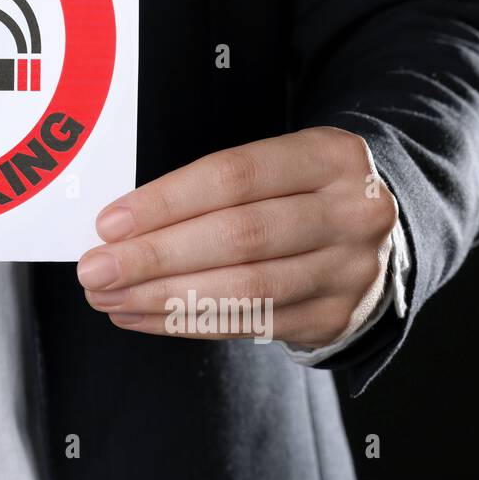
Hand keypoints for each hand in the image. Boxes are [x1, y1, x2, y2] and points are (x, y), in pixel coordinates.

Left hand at [76, 127, 398, 347]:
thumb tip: (120, 225)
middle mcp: (349, 213)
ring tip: (109, 298)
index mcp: (329, 156)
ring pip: (244, 289)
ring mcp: (348, 270)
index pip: (234, 176)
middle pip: (238, 237)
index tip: (109, 223)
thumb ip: (212, 187)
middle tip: (96, 269)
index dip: (166, 201)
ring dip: (162, 297)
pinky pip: (248, 323)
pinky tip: (143, 316)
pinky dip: (187, 322)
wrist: (383, 235)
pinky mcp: (335, 317)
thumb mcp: (278, 165)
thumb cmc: (300, 192)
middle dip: (154, 257)